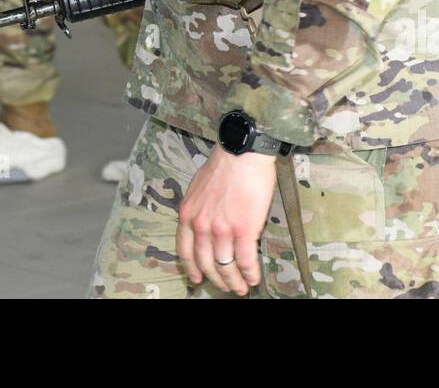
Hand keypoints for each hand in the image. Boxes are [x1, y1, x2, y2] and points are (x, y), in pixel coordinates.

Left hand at [177, 144, 274, 295]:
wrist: (242, 152)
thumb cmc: (224, 164)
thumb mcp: (198, 187)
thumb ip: (198, 208)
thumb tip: (205, 221)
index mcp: (188, 214)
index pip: (185, 250)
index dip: (191, 268)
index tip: (196, 278)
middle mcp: (201, 226)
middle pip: (206, 263)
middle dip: (216, 279)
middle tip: (225, 286)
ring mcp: (221, 230)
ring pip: (225, 267)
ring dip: (234, 281)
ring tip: (241, 287)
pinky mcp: (243, 230)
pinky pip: (245, 262)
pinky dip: (250, 274)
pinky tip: (253, 278)